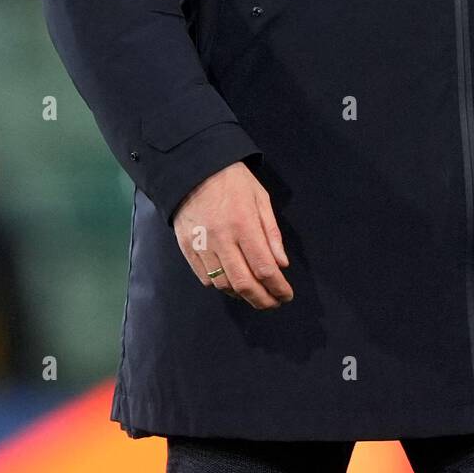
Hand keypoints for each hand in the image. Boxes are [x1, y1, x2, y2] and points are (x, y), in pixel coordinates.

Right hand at [172, 161, 292, 308]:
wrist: (193, 168)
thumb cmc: (232, 180)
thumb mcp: (260, 198)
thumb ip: (271, 232)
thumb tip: (281, 264)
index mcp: (244, 224)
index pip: (264, 267)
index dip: (278, 287)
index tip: (286, 295)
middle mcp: (222, 239)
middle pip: (244, 283)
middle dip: (262, 300)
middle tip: (273, 303)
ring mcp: (202, 245)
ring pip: (224, 285)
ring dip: (242, 295)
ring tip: (254, 293)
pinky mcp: (187, 248)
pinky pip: (205, 278)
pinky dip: (221, 286)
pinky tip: (231, 283)